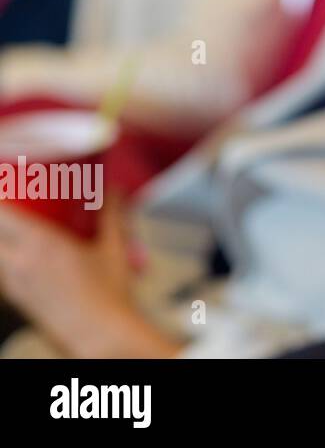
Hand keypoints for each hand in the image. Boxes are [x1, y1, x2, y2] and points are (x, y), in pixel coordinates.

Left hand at [0, 193, 179, 356]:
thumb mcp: (114, 248)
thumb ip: (112, 214)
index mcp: (40, 245)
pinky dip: (6, 259)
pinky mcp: (18, 300)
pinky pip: (2, 273)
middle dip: (2, 217)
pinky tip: (24, 257)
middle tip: (14, 205)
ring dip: (3, 240)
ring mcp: (14, 285)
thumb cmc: (110, 295)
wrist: (100, 337)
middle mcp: (18, 264)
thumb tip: (112, 189)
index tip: (8, 185)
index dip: (1, 198)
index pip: (0, 213)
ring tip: (18, 231)